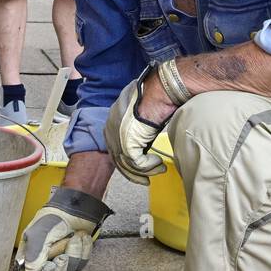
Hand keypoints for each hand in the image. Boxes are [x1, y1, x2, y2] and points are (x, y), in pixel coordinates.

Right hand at [18, 187, 112, 270]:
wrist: (76, 208)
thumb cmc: (55, 216)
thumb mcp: (40, 232)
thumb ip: (34, 252)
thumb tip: (31, 270)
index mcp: (31, 253)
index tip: (52, 263)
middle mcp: (45, 258)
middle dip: (63, 263)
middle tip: (65, 251)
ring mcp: (61, 259)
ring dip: (75, 252)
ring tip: (75, 237)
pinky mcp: (76, 257)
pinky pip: (81, 264)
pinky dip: (84, 250)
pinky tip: (82, 238)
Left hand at [104, 67, 171, 185]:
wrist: (159, 91)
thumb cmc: (155, 96)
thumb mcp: (142, 110)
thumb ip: (137, 123)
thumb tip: (144, 136)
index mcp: (112, 118)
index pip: (115, 145)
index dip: (126, 159)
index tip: (138, 167)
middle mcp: (111, 128)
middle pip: (118, 158)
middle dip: (132, 172)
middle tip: (145, 179)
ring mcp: (117, 136)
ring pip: (128, 164)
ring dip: (145, 171)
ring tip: (158, 169)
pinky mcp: (127, 143)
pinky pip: (137, 164)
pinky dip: (149, 167)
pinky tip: (159, 164)